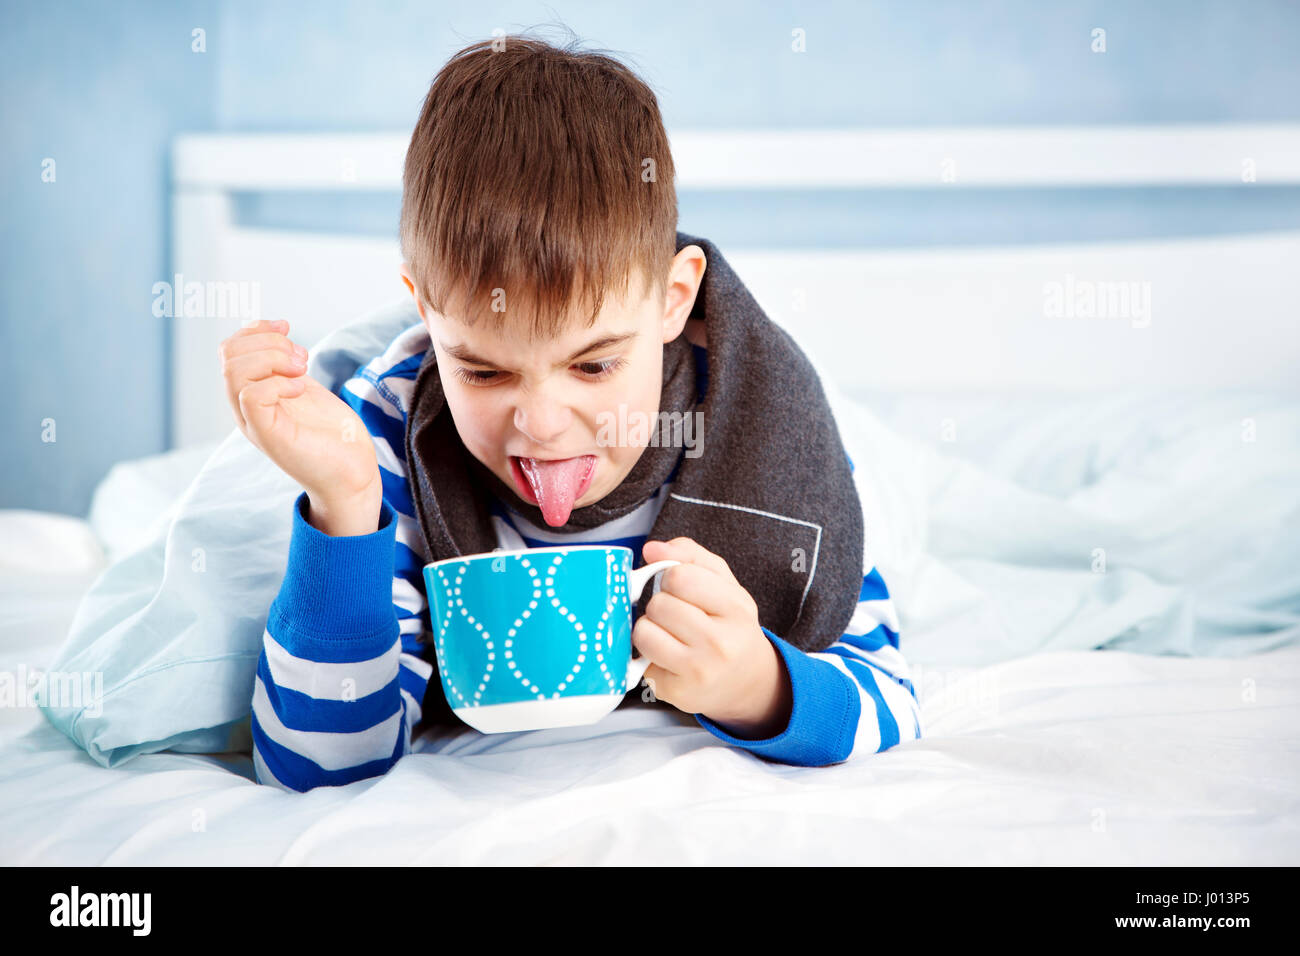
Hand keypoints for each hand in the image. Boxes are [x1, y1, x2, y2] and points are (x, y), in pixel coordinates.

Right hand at [219, 319, 380, 530]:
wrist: (352, 473)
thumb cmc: (332, 433)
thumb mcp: (304, 385)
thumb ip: (285, 363)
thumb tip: (279, 328)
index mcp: (251, 392)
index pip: (230, 349)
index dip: (256, 329)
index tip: (287, 327)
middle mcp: (245, 407)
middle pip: (228, 355)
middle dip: (268, 342)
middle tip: (301, 359)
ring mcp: (253, 422)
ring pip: (234, 371)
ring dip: (273, 358)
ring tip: (302, 370)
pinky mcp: (267, 435)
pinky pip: (252, 395)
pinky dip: (278, 383)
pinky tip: (300, 389)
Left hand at [634, 537, 790, 736]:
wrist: (747, 682)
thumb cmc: (729, 625)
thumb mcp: (724, 585)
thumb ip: (690, 556)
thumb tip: (651, 549)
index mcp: (736, 609)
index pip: (681, 576)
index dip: (670, 577)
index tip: (679, 587)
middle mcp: (721, 643)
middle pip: (659, 605)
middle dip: (660, 605)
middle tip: (676, 616)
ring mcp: (699, 671)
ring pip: (644, 632)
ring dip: (649, 629)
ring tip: (668, 635)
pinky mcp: (677, 693)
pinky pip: (641, 661)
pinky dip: (649, 656)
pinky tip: (669, 659)